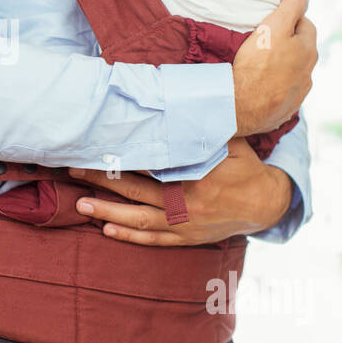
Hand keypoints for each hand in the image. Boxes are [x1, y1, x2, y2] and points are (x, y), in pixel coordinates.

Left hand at [67, 137, 292, 245]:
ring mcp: (186, 223)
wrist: (266, 203)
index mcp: (194, 173)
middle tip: (75, 170)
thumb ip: (202, 127)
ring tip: (80, 205)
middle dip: (103, 180)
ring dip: (107, 213)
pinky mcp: (187, 238)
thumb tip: (179, 102)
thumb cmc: (243, 165)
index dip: (122, 156)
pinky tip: (106, 230)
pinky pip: (153, 240)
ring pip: (139, 220)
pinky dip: (129, 237)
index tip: (96, 147)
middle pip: (136, 190)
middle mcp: (187, 200)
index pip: (150, 163)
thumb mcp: (228, 140)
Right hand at [232, 0, 317, 135]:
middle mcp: (308, 73)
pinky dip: (274, 87)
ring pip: (292, 72)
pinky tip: (258, 86)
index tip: (272, 22)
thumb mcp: (274, 26)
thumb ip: (291, 6)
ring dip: (281, 66)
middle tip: (263, 41)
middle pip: (300, 49)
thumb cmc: (256, 64)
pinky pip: (282, 92)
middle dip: (287, 43)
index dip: (289, 19)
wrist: (241, 107)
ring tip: (259, 65)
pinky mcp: (284, 110)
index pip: (305, 24)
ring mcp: (297, 94)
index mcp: (308, 51)